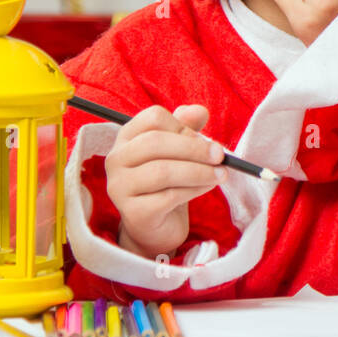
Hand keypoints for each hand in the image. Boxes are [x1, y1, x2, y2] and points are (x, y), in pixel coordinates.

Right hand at [104, 104, 225, 258]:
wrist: (156, 226)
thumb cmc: (167, 183)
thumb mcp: (178, 151)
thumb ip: (186, 127)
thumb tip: (200, 110)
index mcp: (126, 137)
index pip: (153, 118)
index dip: (183, 126)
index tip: (203, 138)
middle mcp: (116, 159)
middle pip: (155, 142)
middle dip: (195, 148)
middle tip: (220, 155)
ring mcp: (120, 187)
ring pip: (162, 171)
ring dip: (199, 171)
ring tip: (220, 174)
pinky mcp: (133, 212)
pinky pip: (169, 196)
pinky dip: (194, 190)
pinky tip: (207, 187)